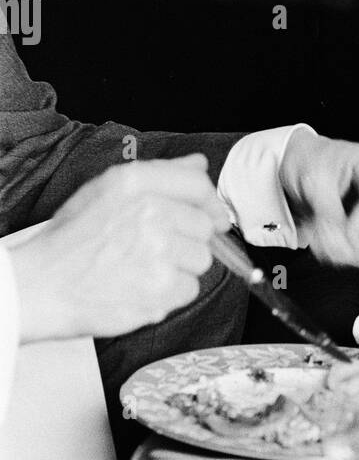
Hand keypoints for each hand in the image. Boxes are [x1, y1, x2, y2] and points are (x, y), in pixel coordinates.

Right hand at [10, 155, 229, 341]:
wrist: (42, 285)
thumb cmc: (71, 241)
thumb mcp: (106, 191)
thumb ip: (158, 175)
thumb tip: (198, 165)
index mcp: (134, 183)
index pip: (197, 186)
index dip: (212, 204)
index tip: (215, 218)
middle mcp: (150, 212)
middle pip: (204, 228)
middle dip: (187, 241)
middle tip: (154, 251)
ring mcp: (159, 251)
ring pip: (200, 261)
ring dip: (180, 269)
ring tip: (143, 270)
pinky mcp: (162, 288)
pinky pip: (188, 290)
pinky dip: (170, 295)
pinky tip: (141, 288)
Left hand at [280, 130, 358, 267]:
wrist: (298, 167)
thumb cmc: (308, 163)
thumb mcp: (311, 178)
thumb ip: (326, 209)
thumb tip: (341, 240)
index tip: (340, 232)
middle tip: (340, 249)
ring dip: (356, 255)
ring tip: (324, 247)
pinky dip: (350, 259)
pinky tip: (326, 247)